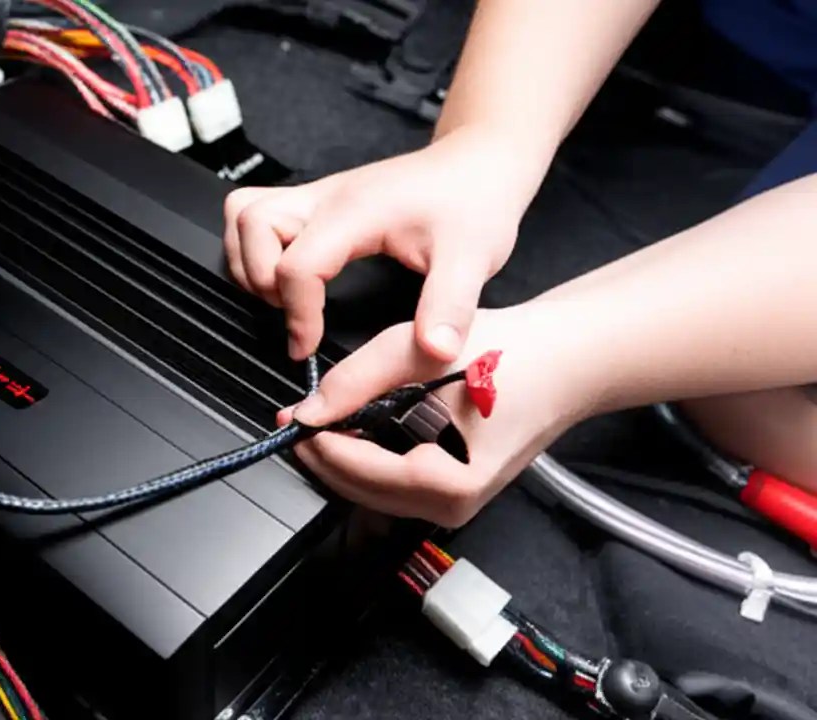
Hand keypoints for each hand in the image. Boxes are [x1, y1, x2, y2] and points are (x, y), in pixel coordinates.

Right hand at [223, 128, 540, 361]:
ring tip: (287, 297)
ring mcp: (317, 196)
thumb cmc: (474, 201)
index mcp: (355, 212)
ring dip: (250, 260)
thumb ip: (450, 307)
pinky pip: (258, 216)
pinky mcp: (316, 203)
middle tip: (294, 314)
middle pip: (249, 224)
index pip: (296, 265)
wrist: (481, 162)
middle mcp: (326, 197)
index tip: (310, 346)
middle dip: (259, 279)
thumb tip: (433, 351)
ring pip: (244, 214)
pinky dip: (258, 249)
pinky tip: (292, 276)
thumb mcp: (473, 259)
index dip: (297, 315)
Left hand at [280, 302, 594, 526]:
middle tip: (297, 420)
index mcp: (450, 484)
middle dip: (324, 456)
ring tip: (319, 421)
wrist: (570, 358)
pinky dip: (368, 459)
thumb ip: (360, 380)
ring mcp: (454, 504)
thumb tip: (311, 409)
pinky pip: (395, 482)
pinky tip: (354, 429)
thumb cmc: (518, 355)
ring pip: (374, 491)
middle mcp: (452, 507)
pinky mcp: (453, 491)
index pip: (360, 473)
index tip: (291, 420)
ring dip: (342, 459)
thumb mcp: (425, 353)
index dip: (318, 445)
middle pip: (361, 491)